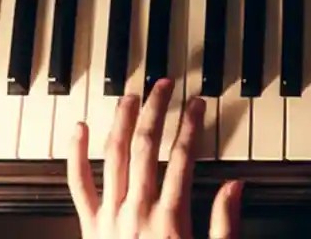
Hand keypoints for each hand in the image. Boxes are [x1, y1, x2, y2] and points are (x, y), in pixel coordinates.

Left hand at [66, 79, 242, 238]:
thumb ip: (224, 224)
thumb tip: (236, 187)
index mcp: (170, 219)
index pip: (183, 157)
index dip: (191, 125)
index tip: (197, 104)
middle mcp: (137, 211)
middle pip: (147, 146)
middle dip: (156, 110)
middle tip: (164, 86)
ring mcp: (109, 217)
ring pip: (113, 156)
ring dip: (121, 121)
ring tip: (129, 96)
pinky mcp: (89, 227)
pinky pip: (78, 185)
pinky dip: (75, 154)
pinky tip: (77, 129)